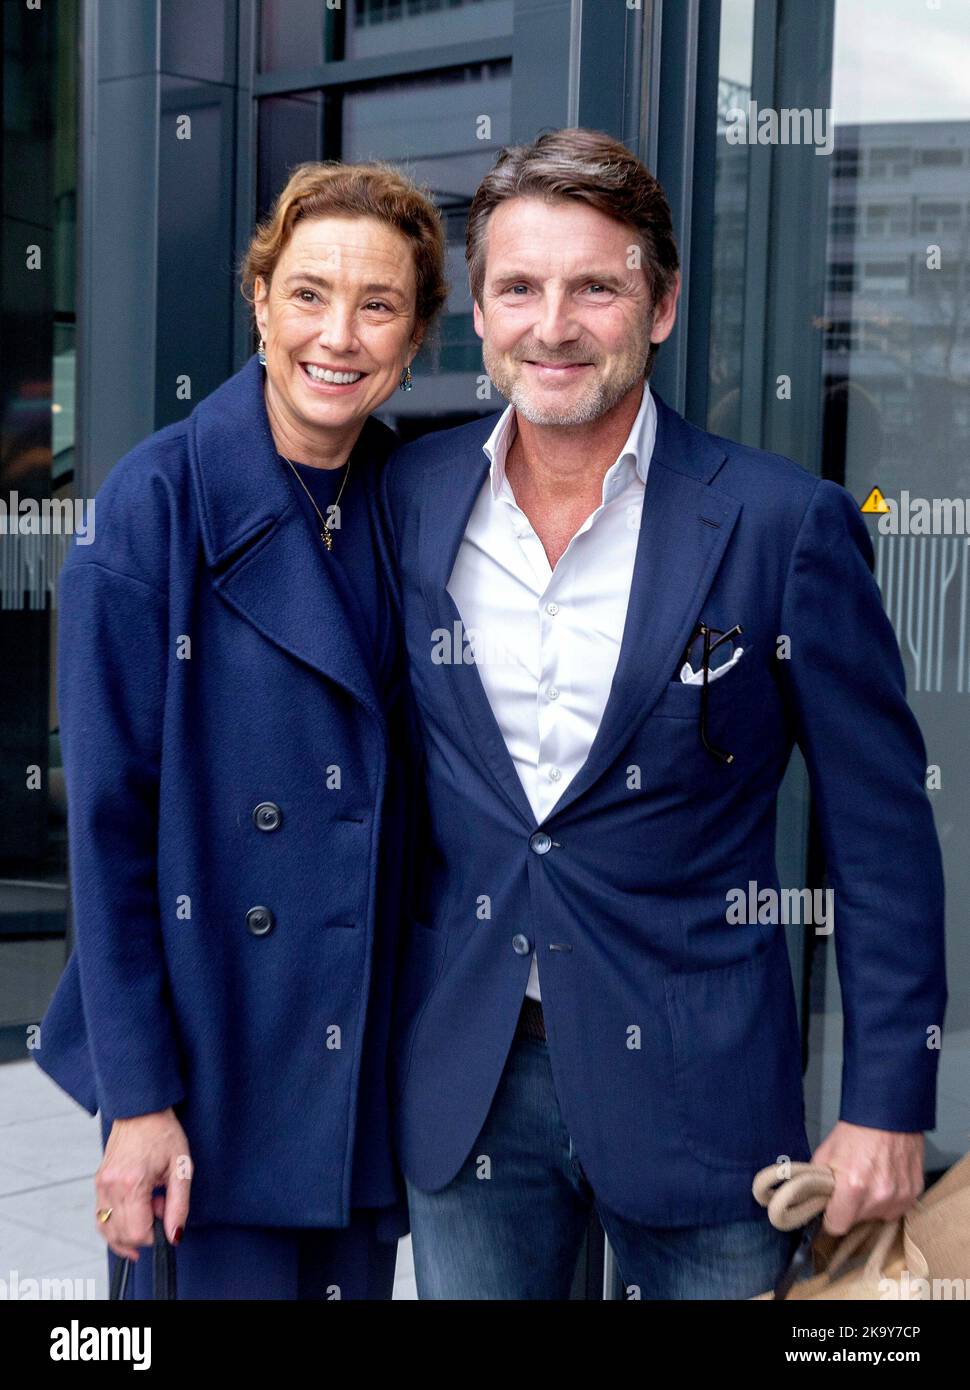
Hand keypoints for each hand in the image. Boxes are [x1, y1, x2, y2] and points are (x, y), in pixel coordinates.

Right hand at [95, 1108, 192, 1259]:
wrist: (141, 1110)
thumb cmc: (164, 1134)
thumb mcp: (181, 1168)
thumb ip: (178, 1205)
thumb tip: (174, 1236)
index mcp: (132, 1182)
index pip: (135, 1233)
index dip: (154, 1235)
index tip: (166, 1216)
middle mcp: (110, 1186)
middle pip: (121, 1235)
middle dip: (144, 1232)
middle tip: (160, 1204)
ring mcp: (101, 1185)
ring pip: (107, 1231)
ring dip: (130, 1230)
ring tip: (149, 1205)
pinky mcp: (98, 1183)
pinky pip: (101, 1218)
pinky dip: (117, 1225)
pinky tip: (134, 1214)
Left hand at [811, 1122, 923, 1235]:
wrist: (888, 1114)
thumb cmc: (854, 1132)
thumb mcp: (825, 1155)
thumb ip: (817, 1183)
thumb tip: (812, 1202)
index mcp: (853, 1188)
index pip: (837, 1226)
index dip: (830, 1218)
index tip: (830, 1211)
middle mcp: (879, 1197)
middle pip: (858, 1221)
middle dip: (851, 1208)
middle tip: (850, 1188)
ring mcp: (900, 1196)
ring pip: (879, 1216)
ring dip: (872, 1205)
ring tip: (869, 1180)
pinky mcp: (914, 1193)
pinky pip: (897, 1208)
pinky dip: (889, 1199)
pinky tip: (885, 1179)